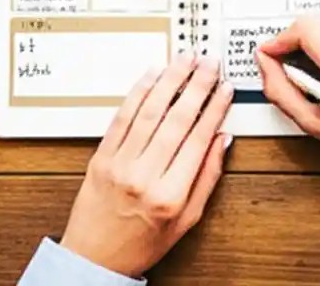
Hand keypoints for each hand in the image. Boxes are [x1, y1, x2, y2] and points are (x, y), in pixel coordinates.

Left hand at [60, 54, 233, 277]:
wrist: (94, 259)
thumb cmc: (141, 244)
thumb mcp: (186, 221)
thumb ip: (206, 178)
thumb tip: (221, 141)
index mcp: (169, 195)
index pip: (198, 139)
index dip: (214, 108)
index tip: (225, 89)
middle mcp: (143, 176)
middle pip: (176, 119)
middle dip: (196, 86)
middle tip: (209, 63)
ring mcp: (119, 164)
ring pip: (149, 112)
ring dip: (169, 80)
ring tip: (184, 60)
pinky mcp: (101, 157)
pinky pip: (121, 117)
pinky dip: (138, 93)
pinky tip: (152, 76)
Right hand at [256, 17, 319, 183]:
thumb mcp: (314, 124)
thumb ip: (281, 91)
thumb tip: (266, 64)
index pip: (306, 29)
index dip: (280, 39)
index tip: (269, 54)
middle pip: (314, 23)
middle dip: (292, 42)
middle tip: (283, 67)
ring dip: (309, 44)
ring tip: (307, 75)